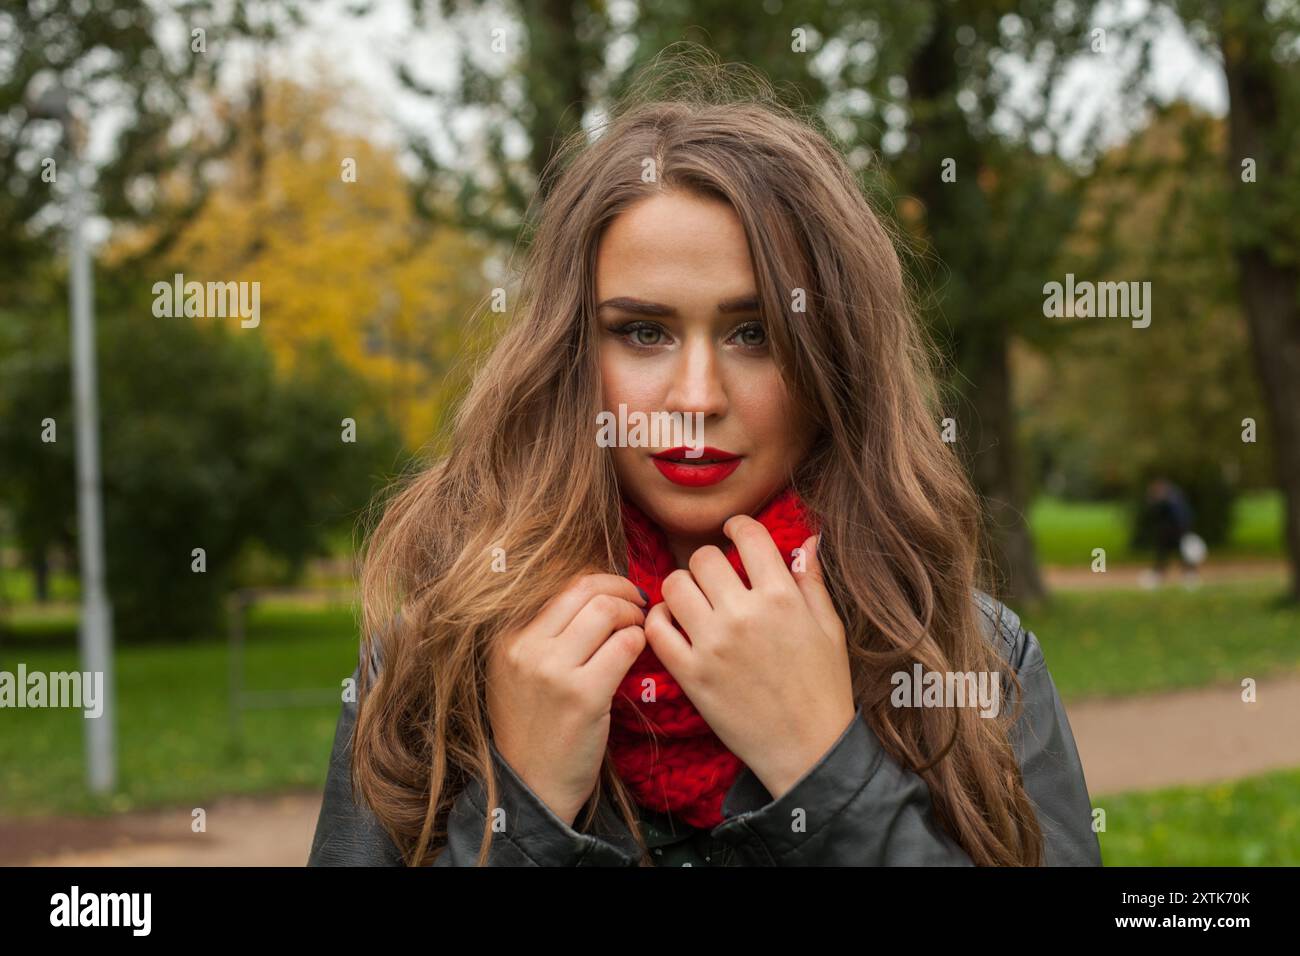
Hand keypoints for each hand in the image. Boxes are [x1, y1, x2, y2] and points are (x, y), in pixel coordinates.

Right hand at [486, 572, 646, 827]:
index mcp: (507, 638)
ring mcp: (553, 671)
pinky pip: (624, 646)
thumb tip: (594, 594)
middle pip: (587, 590)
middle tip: (638, 604)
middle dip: (622, 590)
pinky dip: (639, 641)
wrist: (531, 786)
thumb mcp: (517, 673)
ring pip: (607, 611)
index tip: (617, 593)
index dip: (600, 582)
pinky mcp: (584, 695)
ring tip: (638, 628)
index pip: (563, 587)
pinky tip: (637, 652)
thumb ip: (544, 635)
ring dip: (633, 615)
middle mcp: (526, 648)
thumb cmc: (532, 728)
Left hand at [643, 517, 855, 800]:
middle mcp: (743, 615)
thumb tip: (809, 540)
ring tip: (694, 599)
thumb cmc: (824, 688)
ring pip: (674, 585)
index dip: (739, 526)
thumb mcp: (829, 629)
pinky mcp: (691, 675)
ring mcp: (713, 645)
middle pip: (703, 558)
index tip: (735, 532)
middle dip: (709, 561)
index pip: (748, 536)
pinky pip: (657, 629)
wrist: (808, 750)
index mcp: (782, 598)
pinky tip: (676, 624)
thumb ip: (813, 582)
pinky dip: (660, 620)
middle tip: (716, 576)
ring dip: (682, 586)